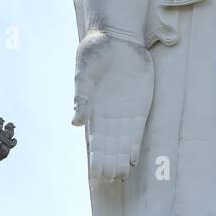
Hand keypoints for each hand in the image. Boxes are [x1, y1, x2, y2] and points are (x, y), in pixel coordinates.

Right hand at [72, 29, 153, 181]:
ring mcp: (125, 112)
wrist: (117, 36)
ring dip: (121, 158)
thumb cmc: (95, 51)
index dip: (95, 158)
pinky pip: (138, 129)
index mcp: (92, 110)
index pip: (94, 140)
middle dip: (109, 163)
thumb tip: (76, 122)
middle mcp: (108, 115)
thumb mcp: (84, 73)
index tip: (95, 174)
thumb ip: (81, 97)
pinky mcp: (140, 106)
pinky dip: (135, 143)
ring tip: (121, 175)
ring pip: (123, 142)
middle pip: (109, 145)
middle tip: (111, 180)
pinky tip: (132, 158)